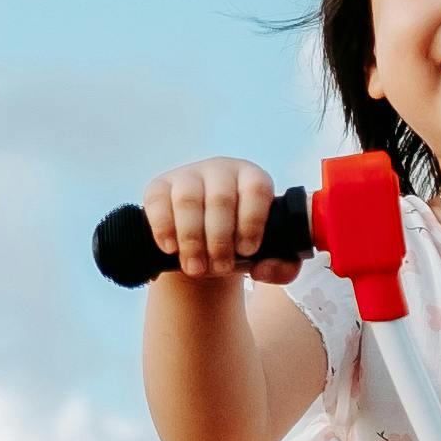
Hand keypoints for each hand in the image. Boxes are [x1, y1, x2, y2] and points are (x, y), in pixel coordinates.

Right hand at [140, 157, 284, 280]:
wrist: (204, 242)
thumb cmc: (239, 243)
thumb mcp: (267, 254)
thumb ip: (282, 267)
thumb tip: (263, 270)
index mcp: (252, 178)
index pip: (256, 189)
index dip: (252, 221)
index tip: (247, 251)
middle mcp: (221, 170)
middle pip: (220, 199)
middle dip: (220, 240)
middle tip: (220, 267)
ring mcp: (188, 175)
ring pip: (188, 200)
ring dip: (192, 239)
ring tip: (196, 268)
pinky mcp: (160, 187)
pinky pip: (158, 202)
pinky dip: (163, 228)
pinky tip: (171, 249)